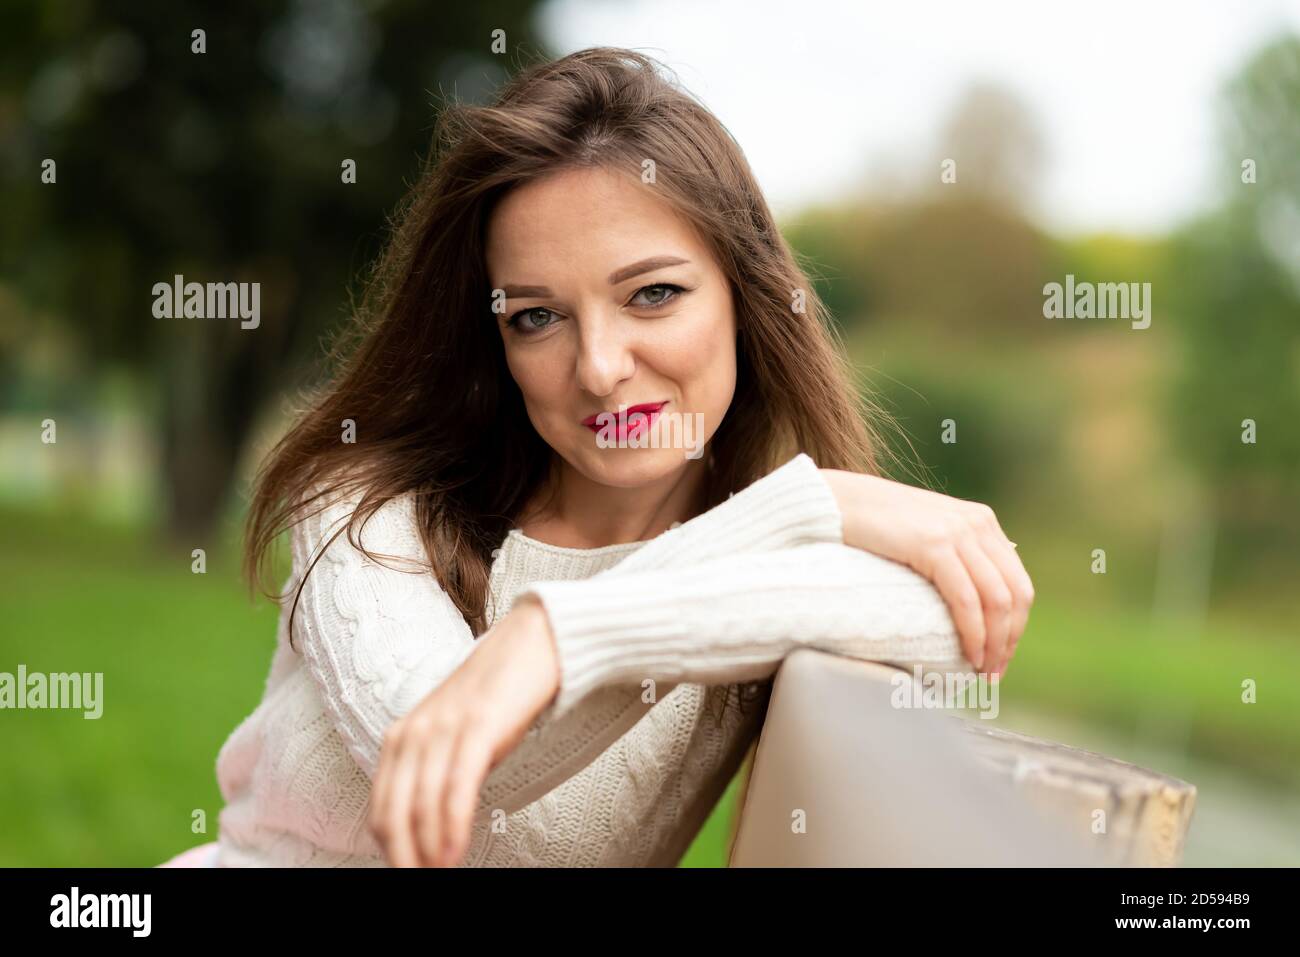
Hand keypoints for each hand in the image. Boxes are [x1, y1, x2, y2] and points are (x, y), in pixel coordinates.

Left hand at [367, 596, 560, 866]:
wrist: (534, 642)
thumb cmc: (498, 696)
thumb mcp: (454, 735)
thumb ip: (435, 770)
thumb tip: (428, 828)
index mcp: (401, 737)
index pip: (381, 809)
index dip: (390, 851)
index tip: (409, 874)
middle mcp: (413, 732)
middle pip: (392, 814)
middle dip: (404, 858)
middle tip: (421, 884)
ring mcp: (443, 727)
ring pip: (421, 805)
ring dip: (427, 851)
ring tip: (438, 876)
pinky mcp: (476, 725)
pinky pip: (455, 787)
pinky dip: (450, 826)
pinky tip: (453, 852)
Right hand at [819, 469, 1033, 677]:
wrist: (838, 500)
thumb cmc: (874, 524)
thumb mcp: (926, 533)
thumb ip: (953, 553)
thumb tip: (970, 599)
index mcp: (982, 521)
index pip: (1018, 583)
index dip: (1016, 627)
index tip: (1000, 658)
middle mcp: (978, 524)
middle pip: (1016, 595)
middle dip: (1009, 641)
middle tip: (993, 673)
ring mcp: (958, 532)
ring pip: (997, 601)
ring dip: (995, 644)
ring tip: (982, 671)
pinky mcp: (933, 544)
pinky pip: (966, 600)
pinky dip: (973, 633)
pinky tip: (968, 654)